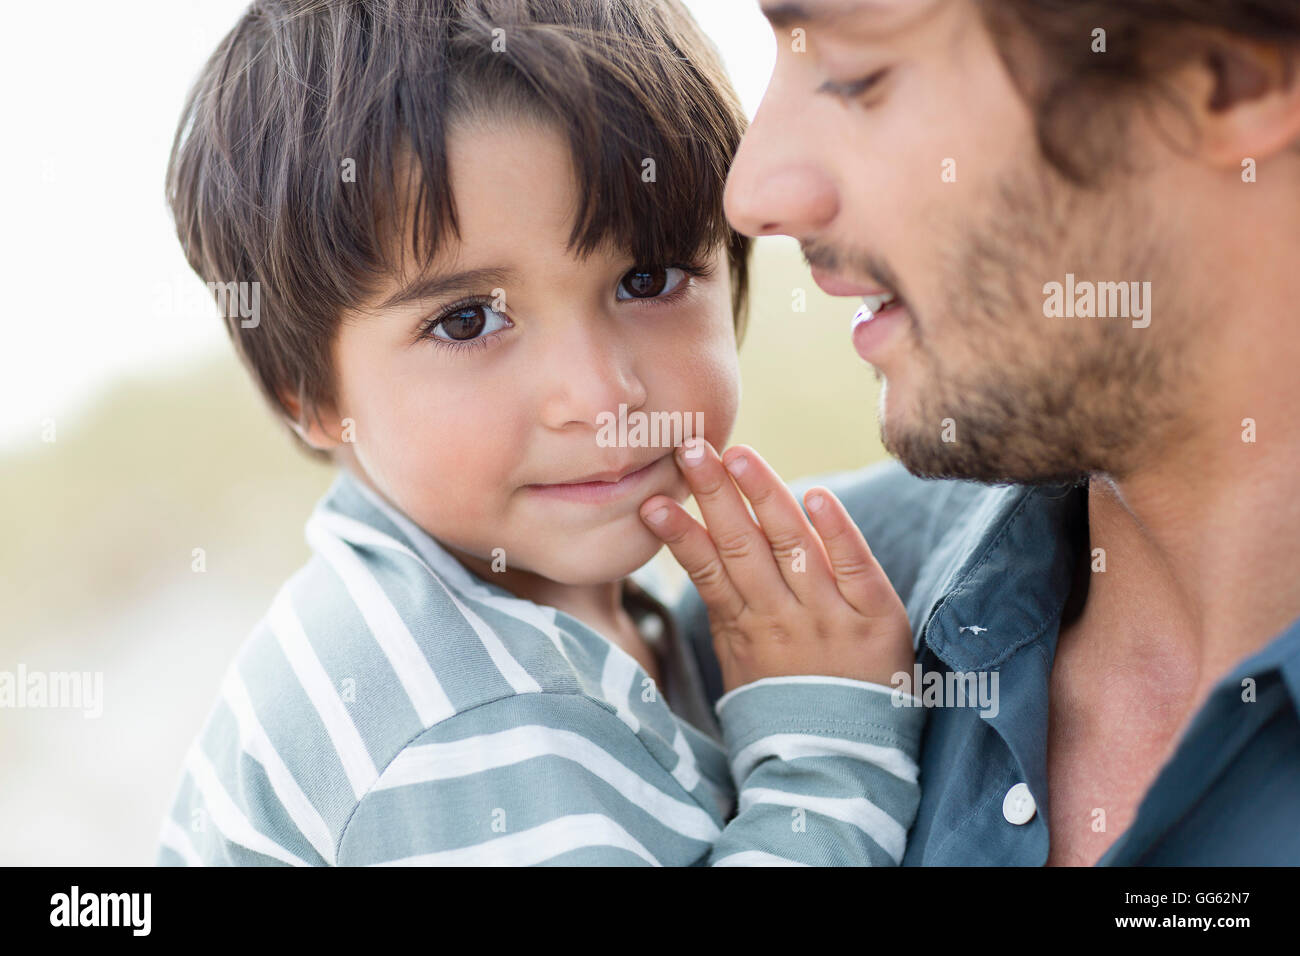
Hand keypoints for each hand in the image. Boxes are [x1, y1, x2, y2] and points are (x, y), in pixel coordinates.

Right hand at [639, 438, 912, 691]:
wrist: (841, 768)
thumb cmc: (785, 711)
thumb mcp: (741, 665)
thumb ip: (728, 609)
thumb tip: (703, 553)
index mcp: (744, 629)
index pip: (707, 569)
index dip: (680, 532)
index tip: (654, 499)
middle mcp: (782, 619)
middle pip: (742, 546)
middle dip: (715, 495)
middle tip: (690, 449)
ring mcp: (829, 618)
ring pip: (790, 546)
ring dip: (763, 497)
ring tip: (737, 456)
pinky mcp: (876, 621)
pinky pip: (855, 568)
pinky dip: (835, 532)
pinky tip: (814, 496)